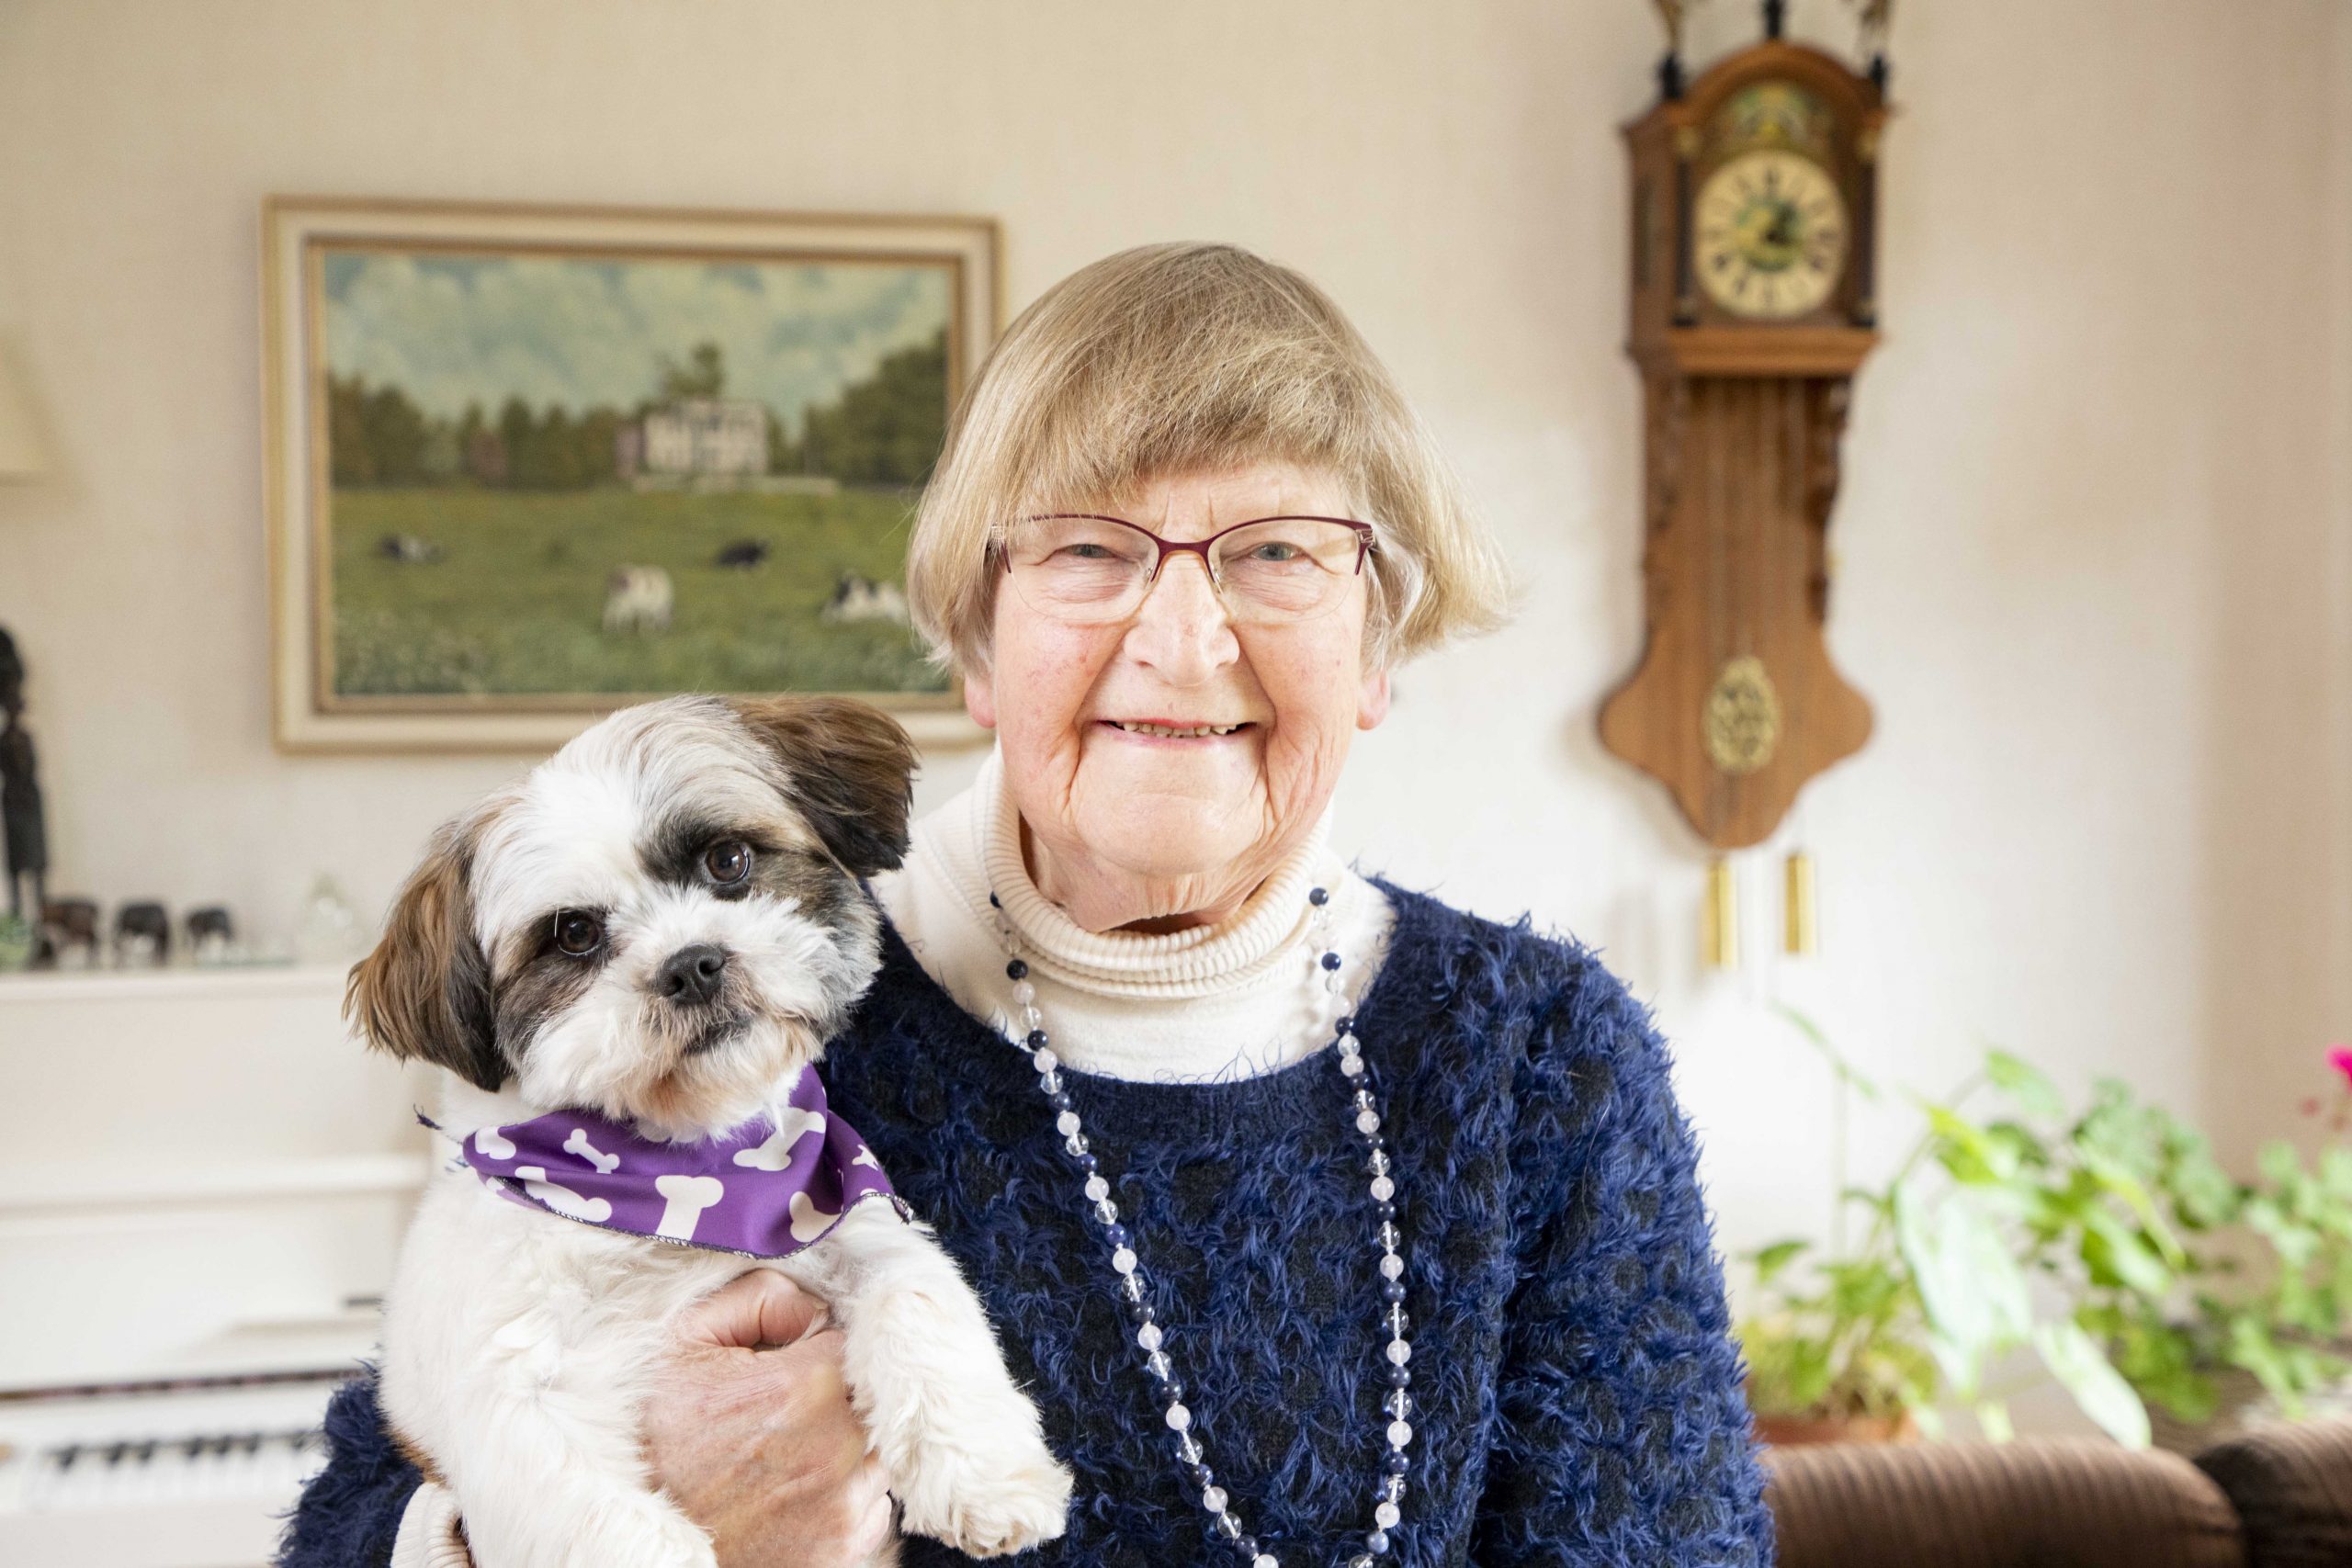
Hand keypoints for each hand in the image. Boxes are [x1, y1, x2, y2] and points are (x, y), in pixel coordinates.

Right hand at [642, 1270, 893, 1567]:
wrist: (637, 1537)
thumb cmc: (655, 1440)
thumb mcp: (683, 1343)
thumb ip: (758, 1299)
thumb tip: (812, 1305)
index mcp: (806, 1386)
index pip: (852, 1342)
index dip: (819, 1350)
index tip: (787, 1368)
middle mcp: (837, 1445)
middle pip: (869, 1396)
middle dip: (835, 1396)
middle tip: (780, 1414)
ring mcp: (844, 1502)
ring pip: (875, 1449)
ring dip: (844, 1446)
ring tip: (784, 1455)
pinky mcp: (844, 1546)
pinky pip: (873, 1503)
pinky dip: (844, 1494)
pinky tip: (795, 1493)